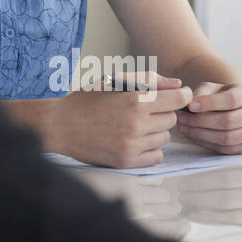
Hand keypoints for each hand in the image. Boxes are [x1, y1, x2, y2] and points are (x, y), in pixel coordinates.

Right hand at [52, 73, 192, 169]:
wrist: (60, 125)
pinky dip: (150, 149)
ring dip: (156, 131)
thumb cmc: (88, 99)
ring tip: (135, 126)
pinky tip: (135, 141)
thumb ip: (148, 79)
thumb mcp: (114, 81)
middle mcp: (136, 123)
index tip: (178, 96)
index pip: (177, 99)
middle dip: (163, 113)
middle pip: (172, 119)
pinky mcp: (127, 161)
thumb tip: (178, 85)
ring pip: (165, 138)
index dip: (181, 96)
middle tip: (145, 111)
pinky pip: (157, 156)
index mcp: (135, 100)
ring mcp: (132, 144)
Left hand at [174, 82, 241, 153]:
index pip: (230, 100)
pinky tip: (192, 136)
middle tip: (181, 118)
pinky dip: (206, 143)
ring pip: (226, 138)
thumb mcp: (210, 88)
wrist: (230, 110)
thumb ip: (201, 92)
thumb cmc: (216, 97)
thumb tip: (191, 103)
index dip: (209, 103)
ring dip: (200, 134)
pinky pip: (225, 149)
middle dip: (200, 121)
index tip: (190, 105)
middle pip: (227, 121)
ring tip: (184, 127)